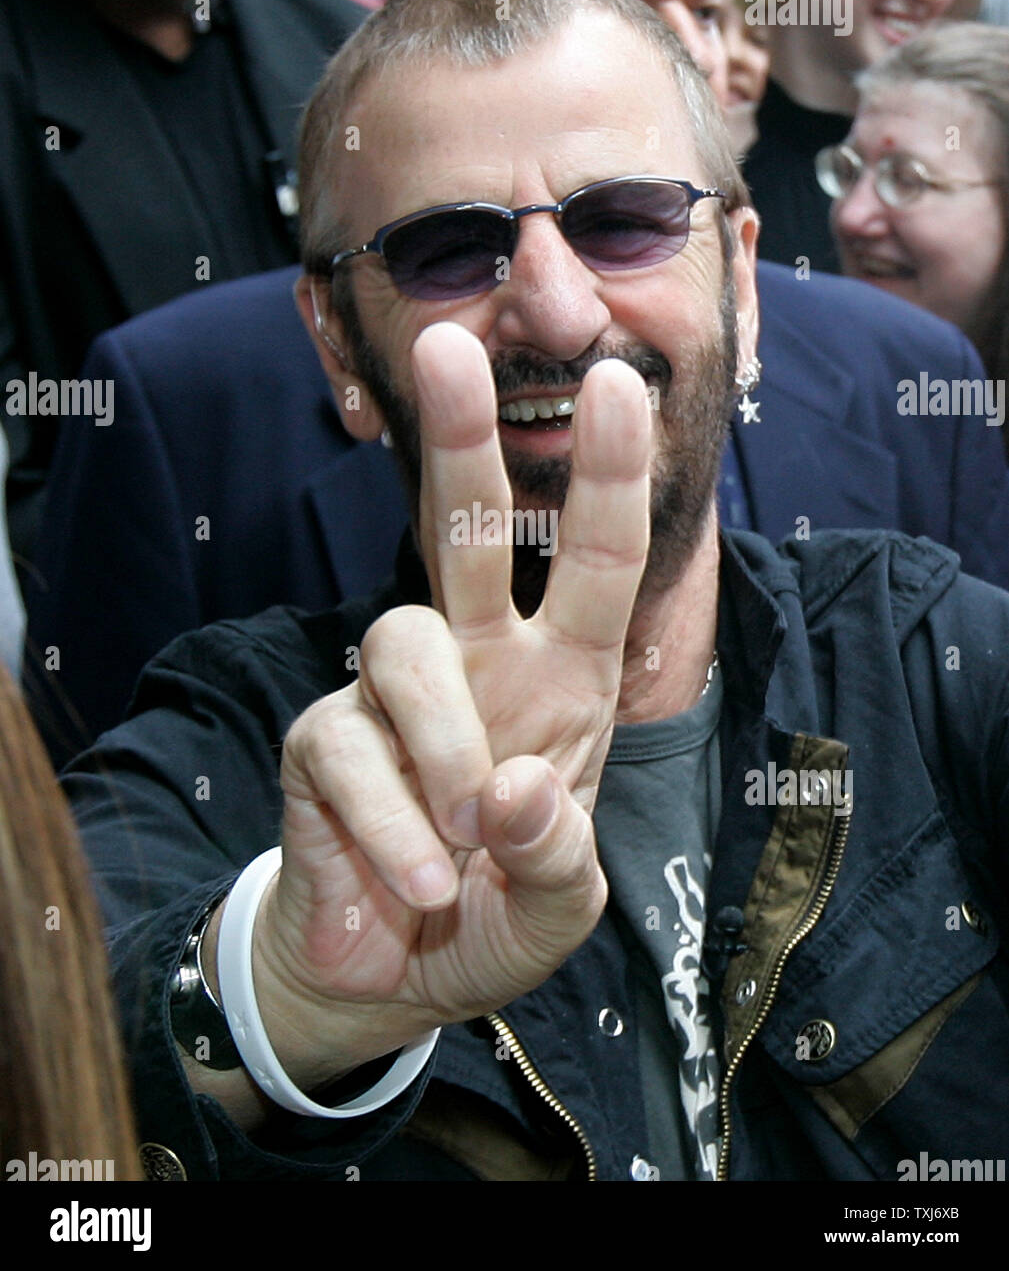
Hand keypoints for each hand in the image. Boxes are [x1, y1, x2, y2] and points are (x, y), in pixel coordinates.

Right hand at [254, 322, 650, 1084]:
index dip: (608, 477)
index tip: (617, 383)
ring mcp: (392, 698)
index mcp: (560, 683)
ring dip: (445, 746)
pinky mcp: (322, 741)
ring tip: (464, 844)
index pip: (595, 565)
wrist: (392, 979)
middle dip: (462, 441)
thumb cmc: (495, 914)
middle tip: (448, 348)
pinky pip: (349, 747)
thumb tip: (509, 788)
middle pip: (461, 530)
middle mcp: (478, 666)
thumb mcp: (561, 906)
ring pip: (402, 639)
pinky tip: (419, 883)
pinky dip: (395, 828)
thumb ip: (558, 856)